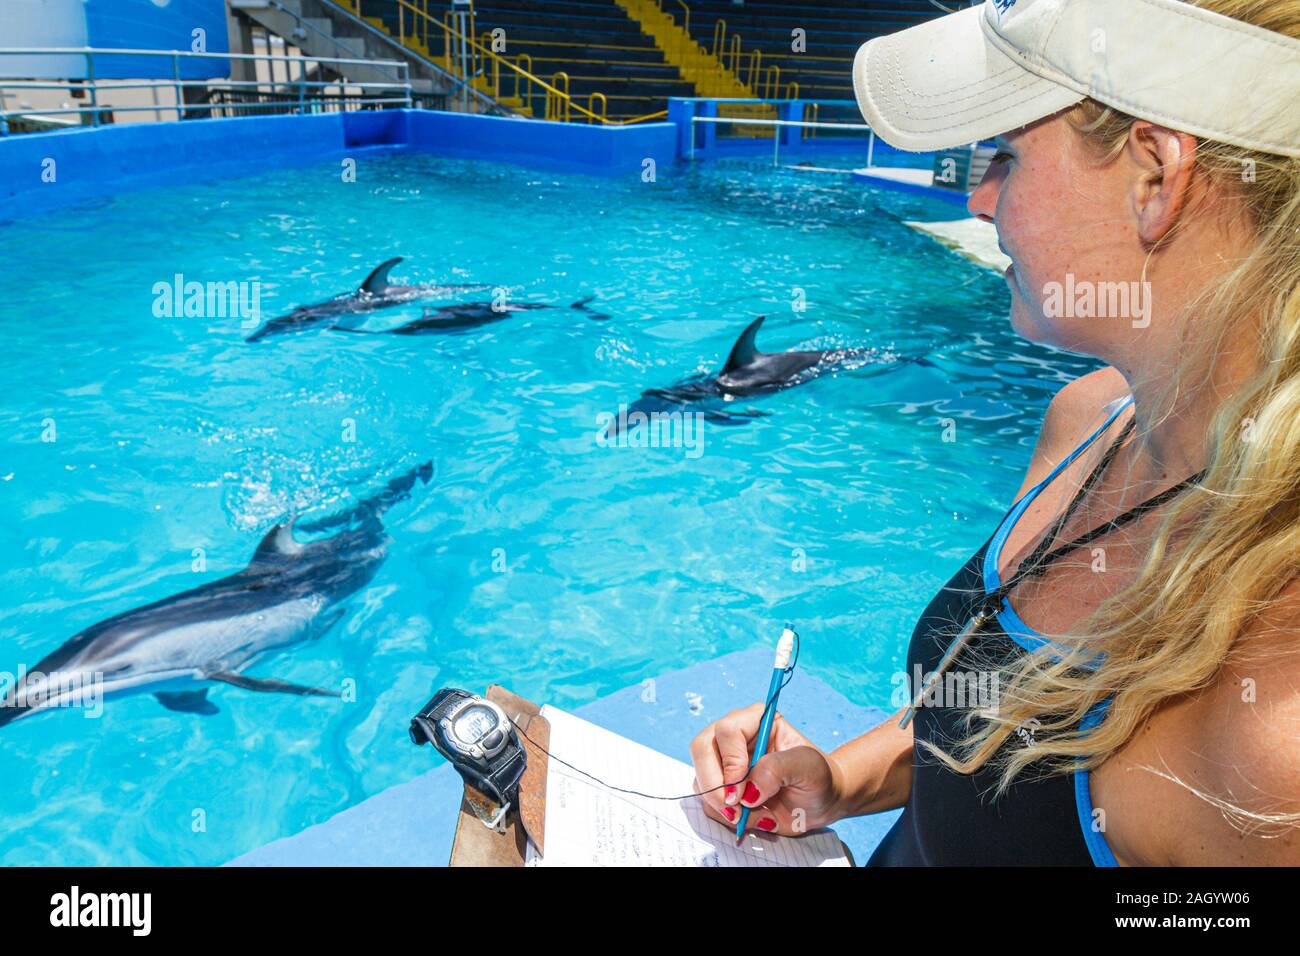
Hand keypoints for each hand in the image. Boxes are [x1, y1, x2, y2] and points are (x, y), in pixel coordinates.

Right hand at [689, 702, 845, 836]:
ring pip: (701, 779)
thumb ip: (777, 769)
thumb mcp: (808, 767)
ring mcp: (724, 763)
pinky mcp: (723, 787)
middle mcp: (734, 738)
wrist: (820, 801)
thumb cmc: (818, 777)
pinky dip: (728, 817)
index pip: (727, 731)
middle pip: (702, 750)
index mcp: (755, 720)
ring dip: (724, 805)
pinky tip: (755, 817)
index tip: (743, 791)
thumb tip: (747, 791)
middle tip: (736, 810)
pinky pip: (708, 802)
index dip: (730, 761)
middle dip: (715, 785)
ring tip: (758, 814)